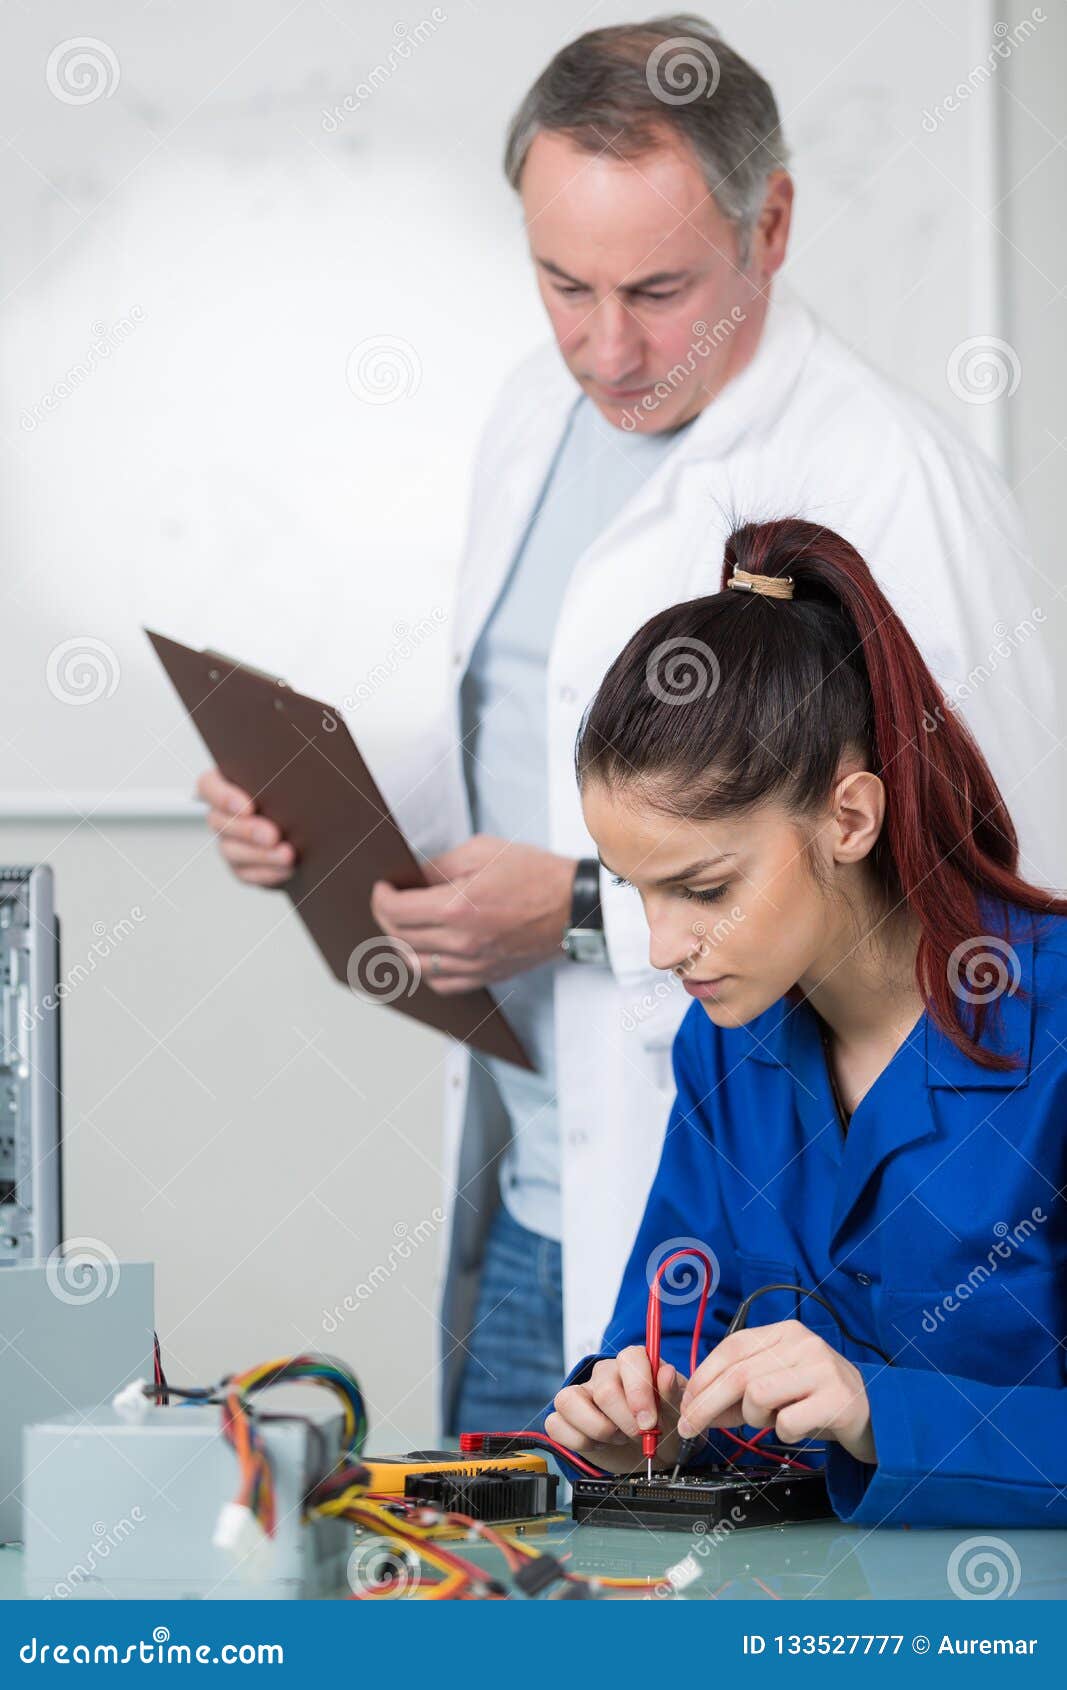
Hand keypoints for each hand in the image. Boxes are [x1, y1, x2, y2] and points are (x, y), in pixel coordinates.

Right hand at [196, 767, 295, 887]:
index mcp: (227, 784)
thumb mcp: (287, 778)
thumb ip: (283, 775)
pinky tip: (287, 869)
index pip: (209, 786)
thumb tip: (297, 771)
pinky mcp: (242, 867)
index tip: (249, 807)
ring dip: (260, 855)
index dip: (223, 797)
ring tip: (286, 854)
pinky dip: (267, 873)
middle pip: (219, 821)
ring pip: (232, 850)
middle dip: (247, 830)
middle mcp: (223, 814)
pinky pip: (246, 873)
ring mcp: (229, 842)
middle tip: (272, 835)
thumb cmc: (296, 794)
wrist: (312, 829)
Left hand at [370, 835, 575, 993]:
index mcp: (457, 908)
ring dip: (400, 944)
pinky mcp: (486, 975)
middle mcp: (461, 942)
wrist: (575, 907)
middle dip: (385, 917)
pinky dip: (425, 969)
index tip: (382, 887)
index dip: (380, 898)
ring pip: (415, 964)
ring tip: (402, 926)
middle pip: (400, 937)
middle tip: (388, 901)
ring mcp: (473, 964)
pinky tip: (425, 953)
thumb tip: (410, 878)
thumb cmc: (535, 874)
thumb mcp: (482, 851)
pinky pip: (441, 983)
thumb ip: (439, 865)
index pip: (396, 911)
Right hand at [545, 1345, 686, 1474]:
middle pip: (604, 1390)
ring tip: (617, 1438)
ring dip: (598, 1429)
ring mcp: (581, 1394)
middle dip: (625, 1422)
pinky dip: (579, 1441)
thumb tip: (666, 1373)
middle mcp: (604, 1374)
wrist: (655, 1455)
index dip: (639, 1390)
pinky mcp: (565, 1418)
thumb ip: (673, 1393)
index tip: (650, 1421)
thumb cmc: (667, 1426)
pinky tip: (599, 1445)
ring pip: (568, 1400)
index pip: (630, 1358)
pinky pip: (555, 1424)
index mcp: (634, 1364)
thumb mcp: (678, 1413)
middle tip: (640, 1435)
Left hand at [677, 1319, 876, 1464]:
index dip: (703, 1377)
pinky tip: (799, 1429)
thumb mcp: (777, 1387)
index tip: (686, 1405)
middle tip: (691, 1429)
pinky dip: (784, 1433)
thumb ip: (738, 1394)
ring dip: (755, 1419)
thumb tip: (696, 1408)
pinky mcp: (837, 1400)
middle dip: (707, 1405)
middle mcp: (803, 1344)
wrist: (876, 1414)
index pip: (731, 1348)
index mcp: (785, 1332)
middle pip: (738, 1374)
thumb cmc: (818, 1399)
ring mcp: (822, 1369)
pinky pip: (788, 1423)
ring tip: (773, 1422)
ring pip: (758, 1396)